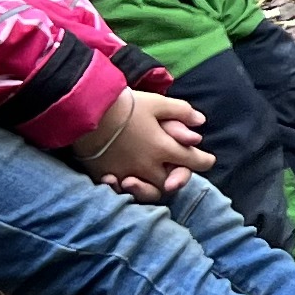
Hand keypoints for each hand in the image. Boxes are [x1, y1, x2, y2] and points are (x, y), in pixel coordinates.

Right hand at [83, 89, 209, 198]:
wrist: (87, 111)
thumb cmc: (125, 105)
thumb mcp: (157, 103)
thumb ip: (181, 112)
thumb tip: (201, 122)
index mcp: (164, 149)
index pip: (193, 161)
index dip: (204, 161)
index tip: (207, 159)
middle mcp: (147, 166)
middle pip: (170, 182)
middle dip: (179, 177)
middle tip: (178, 170)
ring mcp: (125, 173)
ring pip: (147, 192)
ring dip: (154, 188)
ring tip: (153, 180)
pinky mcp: (105, 175)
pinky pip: (119, 191)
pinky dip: (124, 188)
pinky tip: (124, 182)